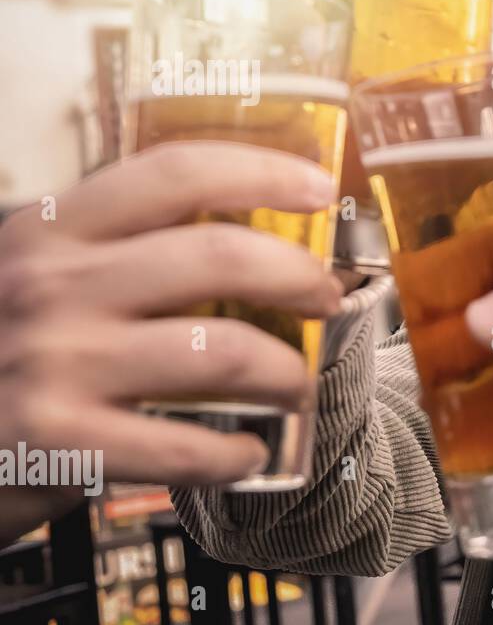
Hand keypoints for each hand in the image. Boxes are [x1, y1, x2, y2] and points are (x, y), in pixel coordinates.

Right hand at [0, 142, 342, 543]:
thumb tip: (246, 239)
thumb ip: (113, 251)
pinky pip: (186, 447)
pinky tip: (246, 451)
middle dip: (299, 276)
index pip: (174, 173)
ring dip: (285, 370)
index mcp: (52, 230)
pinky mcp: (56, 442)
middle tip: (325, 297)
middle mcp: (52, 284)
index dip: (261, 172)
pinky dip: (234, 453)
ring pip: (223, 349)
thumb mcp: (34, 275)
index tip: (317, 186)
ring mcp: (54, 362)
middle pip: (219, 255)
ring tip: (295, 383)